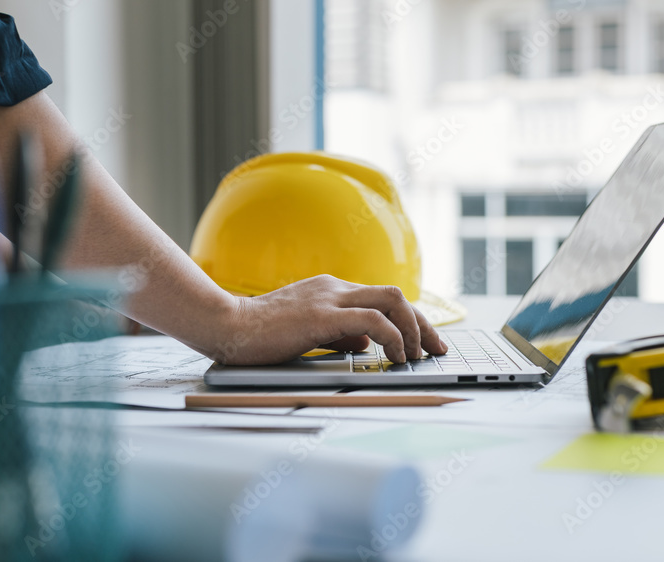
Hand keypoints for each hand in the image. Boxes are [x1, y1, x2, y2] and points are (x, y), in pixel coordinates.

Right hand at [215, 275, 448, 364]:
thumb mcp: (308, 331)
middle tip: (436, 350)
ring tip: (416, 356)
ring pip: (391, 300)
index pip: (383, 298)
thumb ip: (338, 332)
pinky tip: (395, 356)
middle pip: (396, 295)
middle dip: (424, 323)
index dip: (411, 320)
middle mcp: (334, 288)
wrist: (226, 325)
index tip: (426, 343)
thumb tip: (366, 342)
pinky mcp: (321, 314)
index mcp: (331, 290)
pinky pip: (371, 320)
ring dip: (413, 329)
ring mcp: (328, 298)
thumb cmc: (260, 333)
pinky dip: (392, 337)